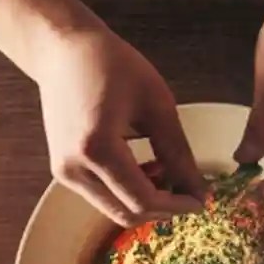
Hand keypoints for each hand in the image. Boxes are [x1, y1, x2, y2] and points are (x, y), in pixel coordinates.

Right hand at [32, 21, 205, 226]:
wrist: (62, 51)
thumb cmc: (111, 66)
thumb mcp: (156, 104)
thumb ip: (178, 152)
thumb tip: (199, 191)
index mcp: (97, 149)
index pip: (142, 199)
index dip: (177, 205)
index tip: (202, 200)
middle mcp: (73, 169)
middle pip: (126, 213)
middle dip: (162, 209)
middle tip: (188, 190)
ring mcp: (63, 173)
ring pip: (114, 209)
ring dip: (145, 201)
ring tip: (166, 172)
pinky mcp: (62, 171)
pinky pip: (101, 196)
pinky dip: (127, 192)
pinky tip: (144, 168)